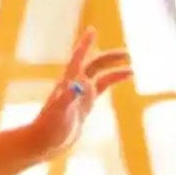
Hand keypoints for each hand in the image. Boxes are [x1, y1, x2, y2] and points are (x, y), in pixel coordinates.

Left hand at [29, 29, 131, 156]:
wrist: (43, 144)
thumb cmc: (48, 128)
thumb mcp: (59, 112)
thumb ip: (70, 97)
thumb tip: (85, 82)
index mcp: (67, 83)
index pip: (78, 58)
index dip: (85, 44)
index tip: (93, 30)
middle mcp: (74, 86)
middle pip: (94, 66)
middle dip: (109, 58)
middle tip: (127, 54)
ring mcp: (79, 97)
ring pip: (100, 77)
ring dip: (114, 71)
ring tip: (132, 70)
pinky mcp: (83, 107)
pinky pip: (100, 90)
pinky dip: (111, 83)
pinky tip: (120, 82)